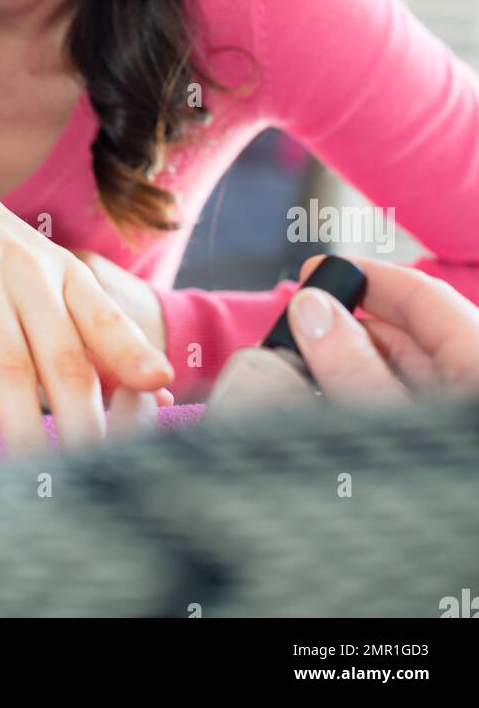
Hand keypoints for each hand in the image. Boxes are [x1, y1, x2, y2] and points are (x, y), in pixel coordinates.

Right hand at [0, 162, 173, 478]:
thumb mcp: (46, 280)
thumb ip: (95, 334)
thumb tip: (158, 393)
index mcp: (63, 271)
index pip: (104, 319)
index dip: (132, 356)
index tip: (155, 397)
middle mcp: (26, 270)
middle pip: (62, 355)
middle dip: (82, 422)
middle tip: (94, 481)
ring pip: (6, 365)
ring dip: (20, 430)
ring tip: (31, 489)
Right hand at [205, 253, 478, 417]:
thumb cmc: (445, 480)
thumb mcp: (399, 422)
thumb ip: (355, 370)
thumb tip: (312, 309)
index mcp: (478, 361)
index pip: (424, 295)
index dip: (365, 275)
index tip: (310, 271)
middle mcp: (466, 382)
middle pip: (409, 338)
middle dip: (346, 329)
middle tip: (291, 333)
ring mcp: (451, 419)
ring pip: (400, 380)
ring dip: (347, 372)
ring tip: (296, 377)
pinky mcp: (434, 444)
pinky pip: (400, 415)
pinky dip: (361, 408)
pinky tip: (321, 415)